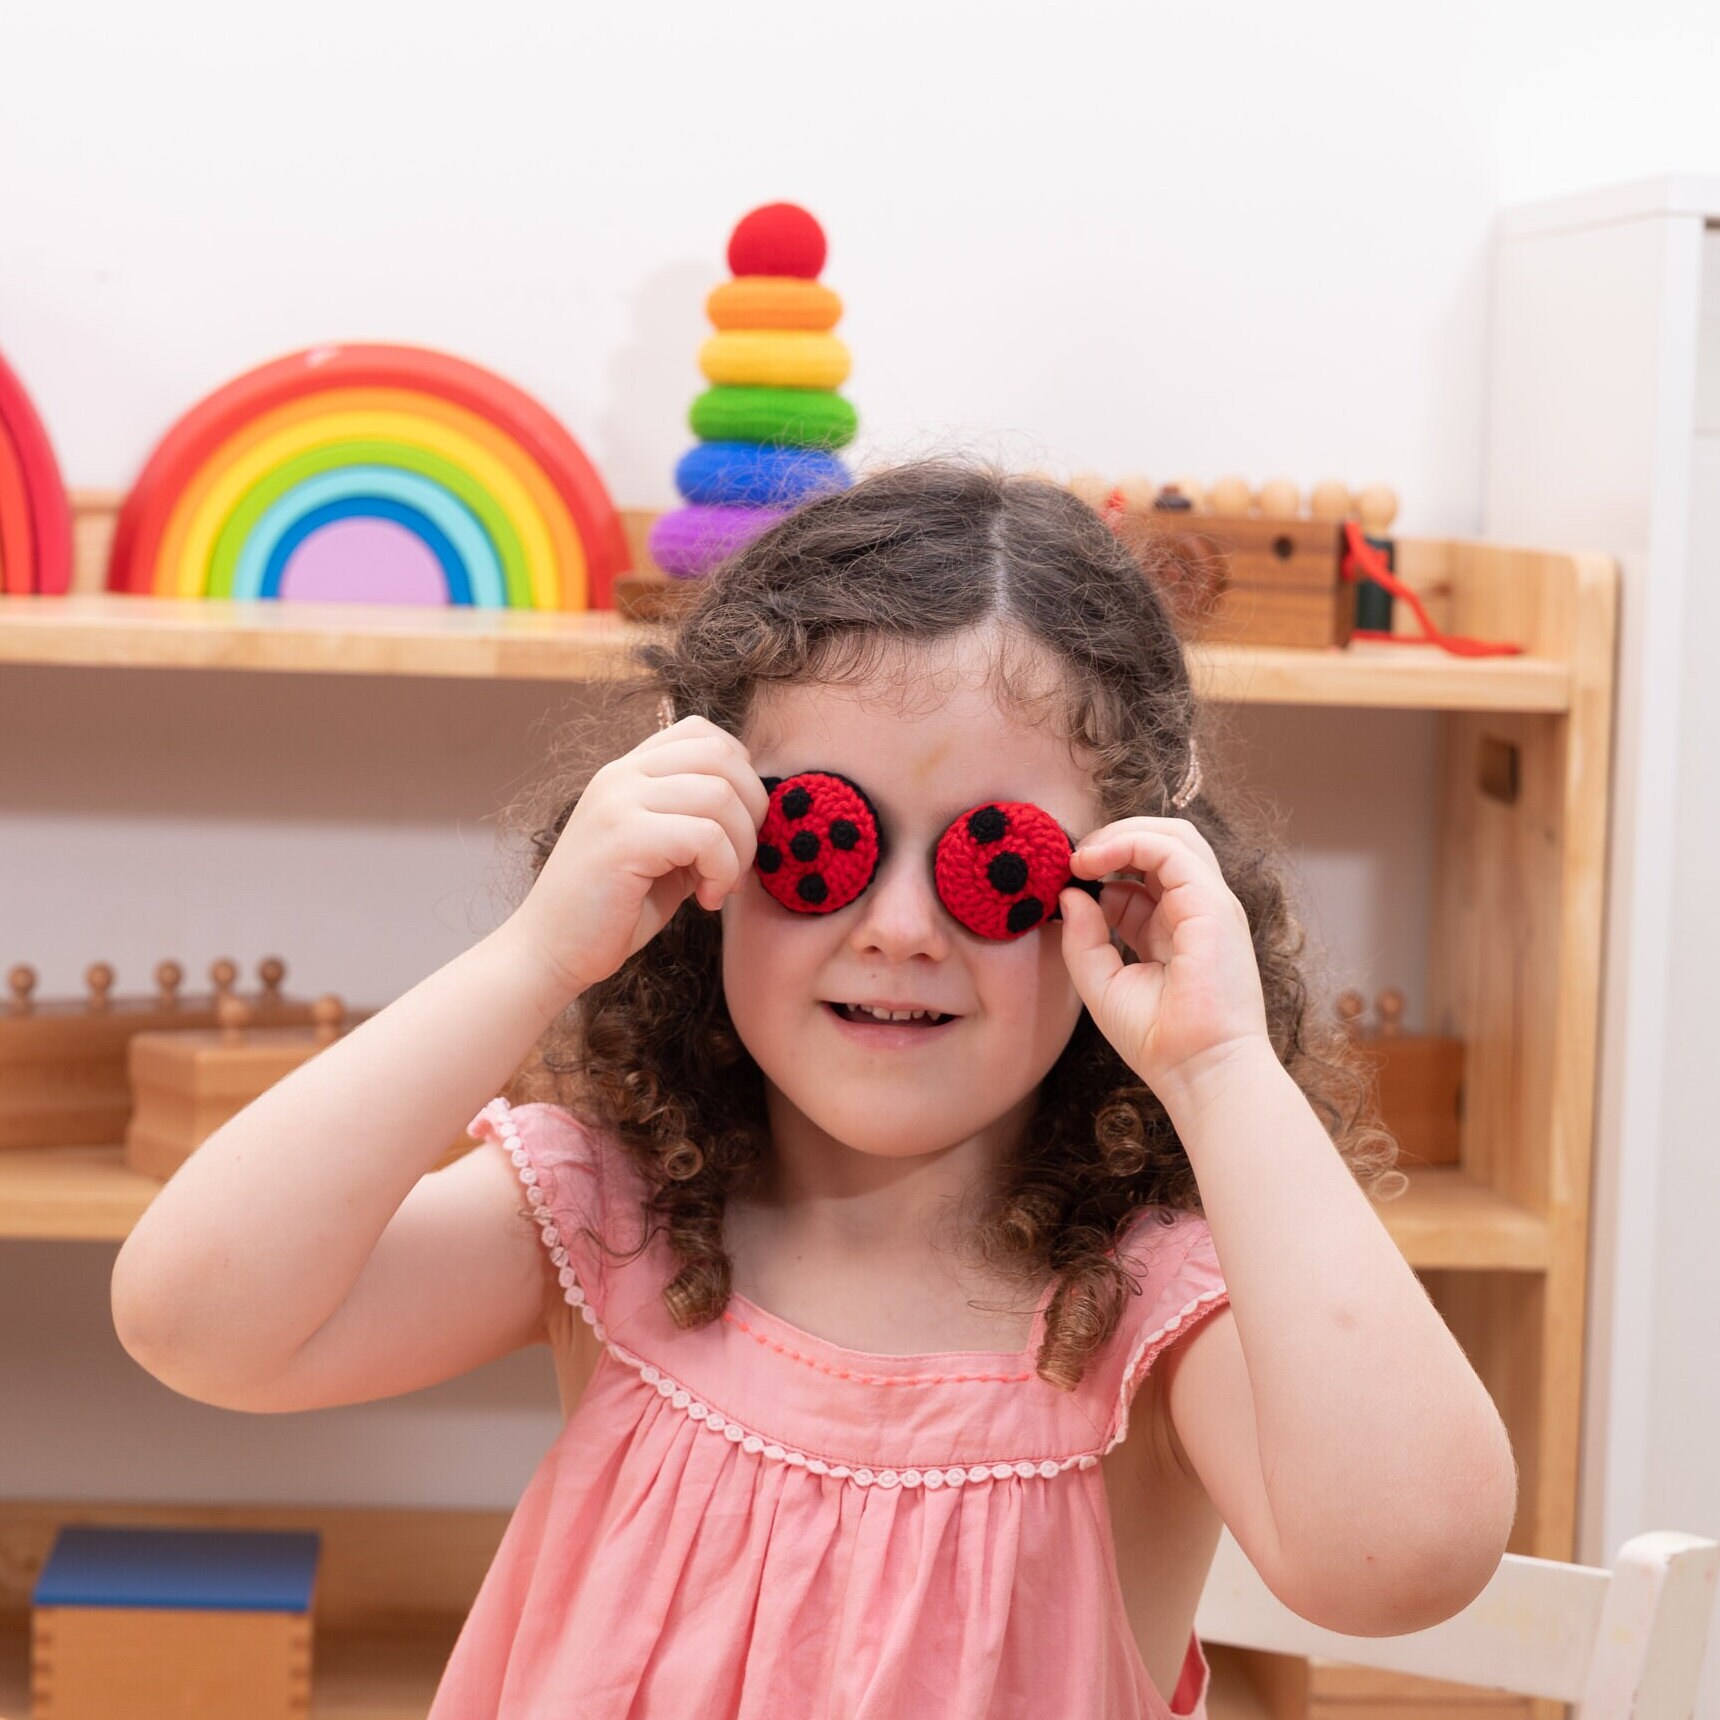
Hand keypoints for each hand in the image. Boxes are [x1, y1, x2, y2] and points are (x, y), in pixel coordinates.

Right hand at [504, 715, 769, 997]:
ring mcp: (618, 801)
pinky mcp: (623, 838)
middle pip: (722, 757)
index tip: (736, 828)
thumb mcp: (666, 851)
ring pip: (720, 795)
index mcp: (629, 771)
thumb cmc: (615, 908)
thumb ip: (699, 818)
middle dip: (752, 811)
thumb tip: (758, 806)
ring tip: (720, 885)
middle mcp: (620, 775)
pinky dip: (723, 871)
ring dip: (740, 848)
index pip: (703, 733)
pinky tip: (706, 899)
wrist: (552, 951)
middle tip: (739, 861)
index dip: (740, 774)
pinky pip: (706, 836)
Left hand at [1058, 817, 1272, 1107]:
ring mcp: (1208, 902)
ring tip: (1080, 857)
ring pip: (1171, 834)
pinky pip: (1170, 849)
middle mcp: (1194, 909)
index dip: (1101, 867)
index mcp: (1173, 927)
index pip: (1141, 875)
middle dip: (1112, 839)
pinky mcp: (1212, 903)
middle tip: (1070, 859)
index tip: (1063, 881)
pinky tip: (1093, 862)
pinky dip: (1128, 843)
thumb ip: (1083, 937)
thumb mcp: (1102, 982)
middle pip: (1161, 843)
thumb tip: (1069, 894)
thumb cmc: (1158, 1040)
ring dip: (1119, 834)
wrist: (1199, 1071)